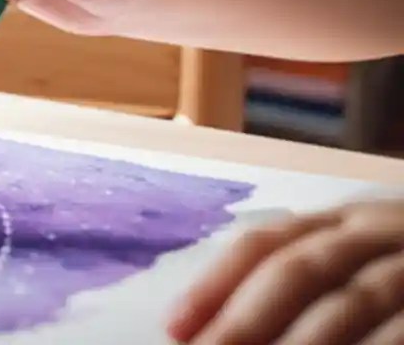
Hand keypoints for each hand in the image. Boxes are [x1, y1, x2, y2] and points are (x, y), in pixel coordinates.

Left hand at [168, 199, 403, 343]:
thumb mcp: (362, 261)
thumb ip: (304, 285)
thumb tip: (218, 329)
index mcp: (343, 221)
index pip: (265, 244)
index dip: (215, 285)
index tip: (173, 326)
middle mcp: (377, 233)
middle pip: (298, 268)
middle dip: (245, 317)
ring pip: (350, 302)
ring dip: (299, 342)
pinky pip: (401, 329)